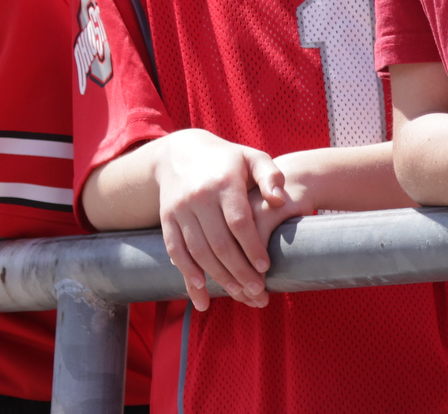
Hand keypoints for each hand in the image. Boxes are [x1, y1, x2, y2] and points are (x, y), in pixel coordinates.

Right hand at [151, 129, 289, 311]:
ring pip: (198, 251)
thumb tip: (281, 200)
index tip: (265, 267)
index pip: (239, 222)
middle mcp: (199, 197)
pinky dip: (187, 273)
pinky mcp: (167, 219)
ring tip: (236, 293)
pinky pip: (176, 251)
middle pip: (219, 242)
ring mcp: (180, 210)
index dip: (252, 247)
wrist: (180, 153)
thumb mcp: (252, 158)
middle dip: (238, 270)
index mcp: (224, 182)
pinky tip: (201, 291)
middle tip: (256, 291)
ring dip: (217, 276)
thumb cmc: (227, 160)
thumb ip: (271, 176)